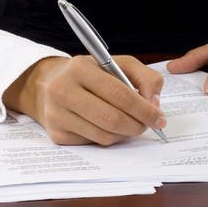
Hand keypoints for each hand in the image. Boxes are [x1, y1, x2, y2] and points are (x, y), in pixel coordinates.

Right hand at [3, 55, 165, 145]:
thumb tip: (154, 103)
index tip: (160, 117)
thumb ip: (143, 76)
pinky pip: (93, 143)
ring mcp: (57, 114)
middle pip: (112, 118)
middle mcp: (63, 90)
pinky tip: (109, 126)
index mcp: (80, 67)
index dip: (144, 109)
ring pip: (104, 135)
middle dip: (138, 125)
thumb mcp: (116, 63)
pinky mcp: (56, 134)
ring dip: (125, 134)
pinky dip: (108, 138)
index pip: (120, 94)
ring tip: (131, 124)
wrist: (48, 84)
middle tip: (149, 124)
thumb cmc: (90, 73)